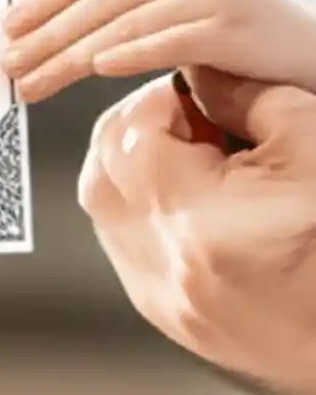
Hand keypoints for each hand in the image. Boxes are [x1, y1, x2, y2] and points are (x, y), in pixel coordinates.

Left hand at [2, 0, 315, 102]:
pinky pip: (171, 40)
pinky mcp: (230, 27)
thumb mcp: (153, 21)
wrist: (300, 61)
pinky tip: (99, 66)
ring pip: (125, 24)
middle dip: (47, 36)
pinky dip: (132, 53)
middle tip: (10, 65)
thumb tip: (28, 5)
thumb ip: (98, 12)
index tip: (7, 28)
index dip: (46, 0)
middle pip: (101, 1)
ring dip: (71, 56)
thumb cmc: (226, 45)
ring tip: (35, 82)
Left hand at [81, 67, 315, 394]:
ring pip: (105, 219)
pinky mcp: (169, 317)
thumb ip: (251, 99)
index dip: (154, 102)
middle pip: (100, 179)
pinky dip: (146, 220)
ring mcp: (160, 296)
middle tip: (179, 118)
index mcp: (194, 215)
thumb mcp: (313, 143)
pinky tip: (194, 207)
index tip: (189, 90)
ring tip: (190, 160)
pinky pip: (128, 255)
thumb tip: (202, 77)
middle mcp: (162, 262)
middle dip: (130, 136)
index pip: (129, 137)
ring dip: (131, 178)